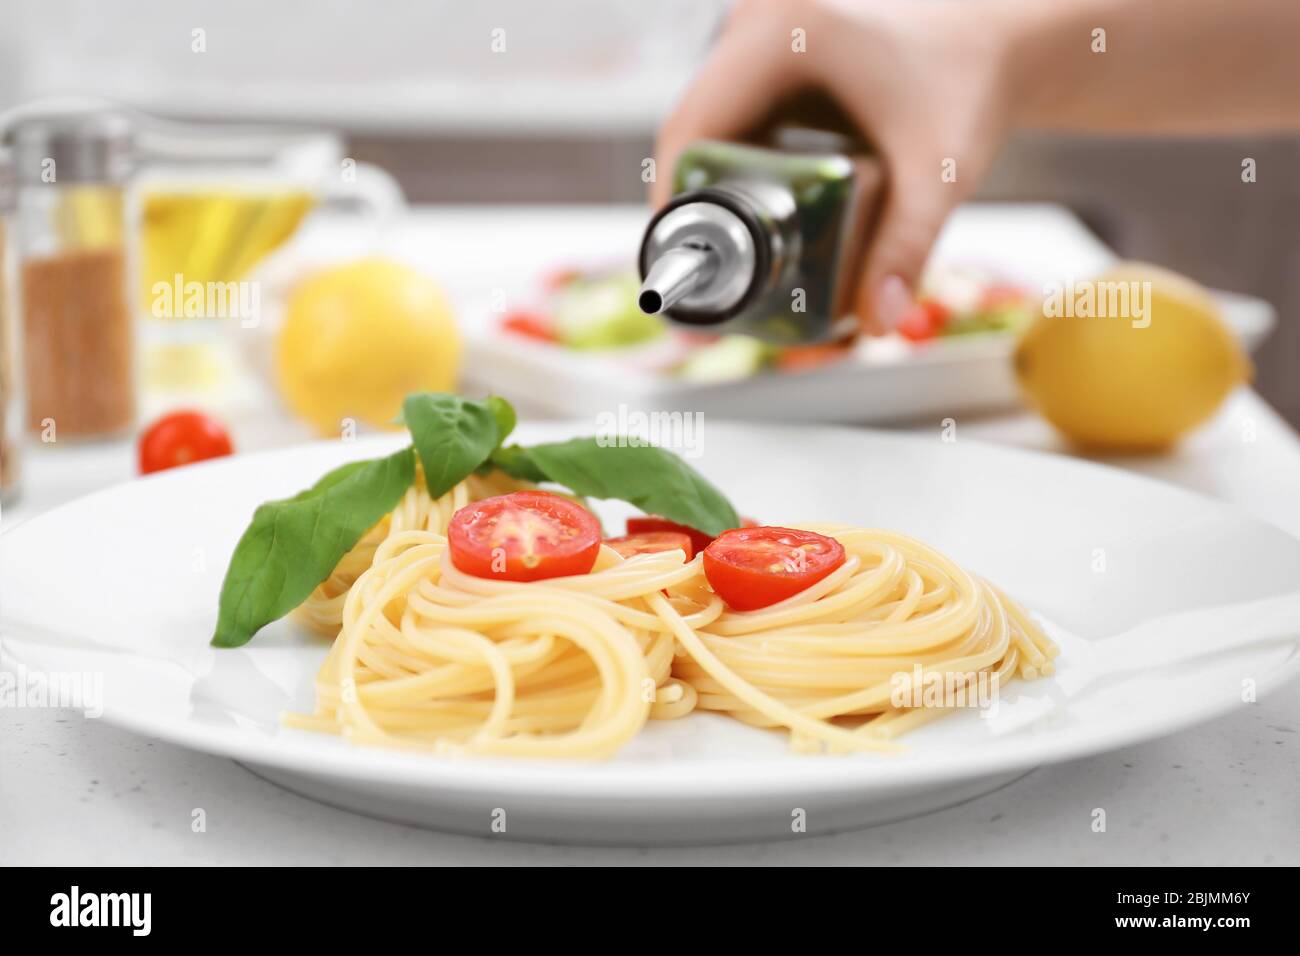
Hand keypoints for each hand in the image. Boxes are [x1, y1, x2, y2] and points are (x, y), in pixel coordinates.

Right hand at [652, 0, 1017, 332]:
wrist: (1000, 35)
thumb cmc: (971, 83)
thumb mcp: (938, 169)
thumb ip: (909, 247)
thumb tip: (876, 323)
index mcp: (780, 34)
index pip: (691, 130)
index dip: (678, 207)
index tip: (690, 272)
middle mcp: (756, 24)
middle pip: (693, 136)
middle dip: (699, 215)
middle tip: (711, 287)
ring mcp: (760, 34)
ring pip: (710, 131)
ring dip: (715, 198)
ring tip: (734, 265)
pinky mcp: (770, 53)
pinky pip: (735, 120)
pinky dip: (739, 174)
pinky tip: (758, 222)